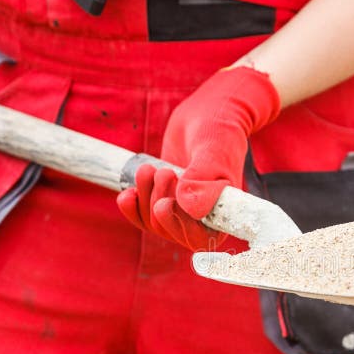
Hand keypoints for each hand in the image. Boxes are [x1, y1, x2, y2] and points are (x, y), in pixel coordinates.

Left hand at [116, 66, 279, 250]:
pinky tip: (128, 193)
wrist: (206, 114)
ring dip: (145, 197)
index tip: (164, 204)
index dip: (178, 228)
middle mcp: (205, 217)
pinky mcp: (165, 200)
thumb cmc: (218, 130)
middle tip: (164, 171)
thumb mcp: (214, 149)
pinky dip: (132, 207)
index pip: (200, 239)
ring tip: (149, 169)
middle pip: (172, 231)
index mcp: (225, 212)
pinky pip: (143, 217)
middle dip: (159, 202)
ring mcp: (183, 211)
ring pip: (155, 223)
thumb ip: (204, 176)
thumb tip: (190, 207)